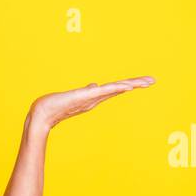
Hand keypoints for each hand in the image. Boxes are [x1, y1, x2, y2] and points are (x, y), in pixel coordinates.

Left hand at [28, 76, 154, 131]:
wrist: (42, 114)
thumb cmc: (56, 106)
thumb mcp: (74, 96)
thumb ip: (86, 91)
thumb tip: (94, 85)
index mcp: (94, 98)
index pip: (115, 89)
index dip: (129, 85)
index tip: (143, 82)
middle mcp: (95, 99)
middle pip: (120, 89)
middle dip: (136, 84)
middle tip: (153, 80)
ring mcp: (91, 98)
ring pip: (114, 89)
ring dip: (130, 84)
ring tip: (145, 82)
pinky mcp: (85, 96)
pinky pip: (103, 91)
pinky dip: (115, 88)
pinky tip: (126, 85)